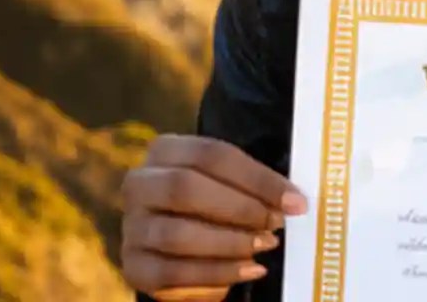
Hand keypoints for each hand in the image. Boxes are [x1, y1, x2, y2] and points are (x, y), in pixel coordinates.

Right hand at [120, 135, 308, 301]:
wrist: (182, 243)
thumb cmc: (216, 204)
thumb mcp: (231, 185)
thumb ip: (255, 187)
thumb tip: (294, 201)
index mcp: (166, 151)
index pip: (212, 155)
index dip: (257, 178)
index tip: (294, 200)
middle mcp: (140, 184)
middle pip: (185, 188)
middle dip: (239, 208)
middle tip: (276, 223)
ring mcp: (132, 226)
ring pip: (177, 234)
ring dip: (230, 243)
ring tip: (265, 246)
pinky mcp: (133, 266)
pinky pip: (172, 273)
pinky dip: (216, 274)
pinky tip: (250, 270)